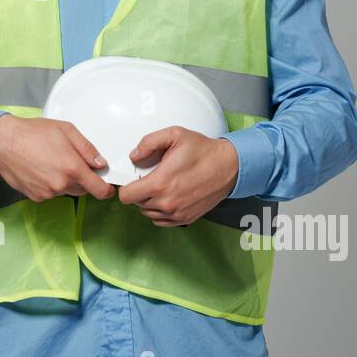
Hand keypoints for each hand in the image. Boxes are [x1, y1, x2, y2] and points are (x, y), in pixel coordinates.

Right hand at [0, 114, 116, 202]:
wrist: (3, 142)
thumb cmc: (32, 133)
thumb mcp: (66, 130)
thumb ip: (87, 149)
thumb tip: (101, 163)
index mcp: (72, 168)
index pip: (99, 190)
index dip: (107, 189)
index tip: (108, 186)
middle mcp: (61, 184)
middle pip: (83, 190)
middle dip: (82, 179)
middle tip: (69, 161)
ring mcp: (48, 193)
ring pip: (66, 191)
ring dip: (65, 181)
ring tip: (51, 162)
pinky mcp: (36, 197)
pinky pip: (51, 193)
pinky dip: (50, 185)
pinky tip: (41, 169)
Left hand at [117, 127, 237, 226]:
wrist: (229, 167)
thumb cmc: (203, 151)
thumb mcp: (174, 135)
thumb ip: (149, 143)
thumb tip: (134, 156)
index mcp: (160, 183)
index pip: (127, 196)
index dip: (127, 186)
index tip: (133, 179)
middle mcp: (167, 202)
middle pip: (137, 204)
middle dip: (140, 191)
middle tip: (152, 178)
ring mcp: (176, 213)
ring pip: (148, 213)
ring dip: (150, 201)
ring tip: (162, 186)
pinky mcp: (185, 219)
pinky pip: (161, 220)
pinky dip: (161, 211)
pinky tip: (169, 196)